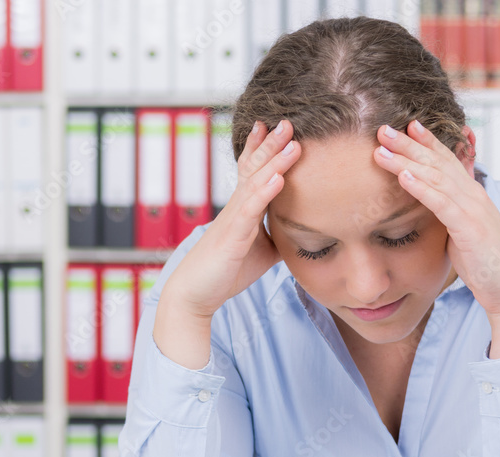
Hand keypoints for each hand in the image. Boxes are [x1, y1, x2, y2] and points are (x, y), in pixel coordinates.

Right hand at [154, 119, 300, 366]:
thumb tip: (303, 233)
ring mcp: (234, 219)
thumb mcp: (262, 251)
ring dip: (274, 160)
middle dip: (272, 143)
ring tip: (292, 141)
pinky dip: (266, 191)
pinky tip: (279, 177)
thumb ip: (279, 237)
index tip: (277, 126)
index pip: (253, 171)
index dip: (263, 148)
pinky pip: (251, 209)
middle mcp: (236, 207)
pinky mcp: (233, 235)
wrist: (197, 294)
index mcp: (243, 209)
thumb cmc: (227, 271)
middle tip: (288, 120)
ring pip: (256, 182)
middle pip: (255, 167)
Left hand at [372, 120, 499, 355]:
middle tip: (383, 129)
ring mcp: (474, 210)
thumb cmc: (485, 264)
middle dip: (410, 144)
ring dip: (407, 161)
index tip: (408, 126)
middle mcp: (474, 196)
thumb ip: (450, 215)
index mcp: (473, 196)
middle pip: (438, 162)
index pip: (448, 161)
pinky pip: (442, 203)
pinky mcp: (470, 228)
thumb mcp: (464, 233)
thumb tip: (432, 207)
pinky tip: (403, 177)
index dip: (428, 142)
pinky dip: (421, 188)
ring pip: (436, 178)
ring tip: (382, 149)